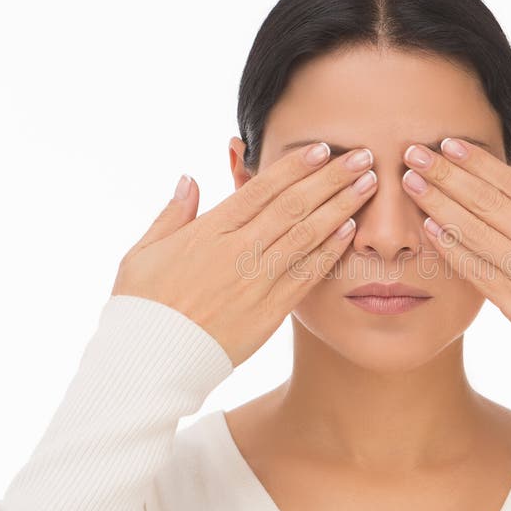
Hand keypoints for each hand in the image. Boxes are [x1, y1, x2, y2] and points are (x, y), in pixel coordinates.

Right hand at [111, 143, 378, 367]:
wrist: (151, 362)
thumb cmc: (142, 306)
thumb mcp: (143, 253)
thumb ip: (172, 215)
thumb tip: (190, 179)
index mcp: (209, 233)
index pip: (261, 190)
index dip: (295, 167)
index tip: (322, 148)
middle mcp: (238, 252)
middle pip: (294, 206)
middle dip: (332, 178)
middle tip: (363, 156)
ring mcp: (257, 282)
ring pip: (307, 236)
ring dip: (341, 206)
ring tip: (368, 184)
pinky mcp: (270, 311)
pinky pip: (307, 275)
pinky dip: (329, 251)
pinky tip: (350, 230)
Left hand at [402, 138, 510, 356]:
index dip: (478, 162)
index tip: (450, 144)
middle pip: (484, 200)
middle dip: (446, 174)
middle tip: (413, 154)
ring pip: (473, 230)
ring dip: (438, 204)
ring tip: (411, 183)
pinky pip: (477, 271)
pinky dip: (452, 249)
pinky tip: (429, 230)